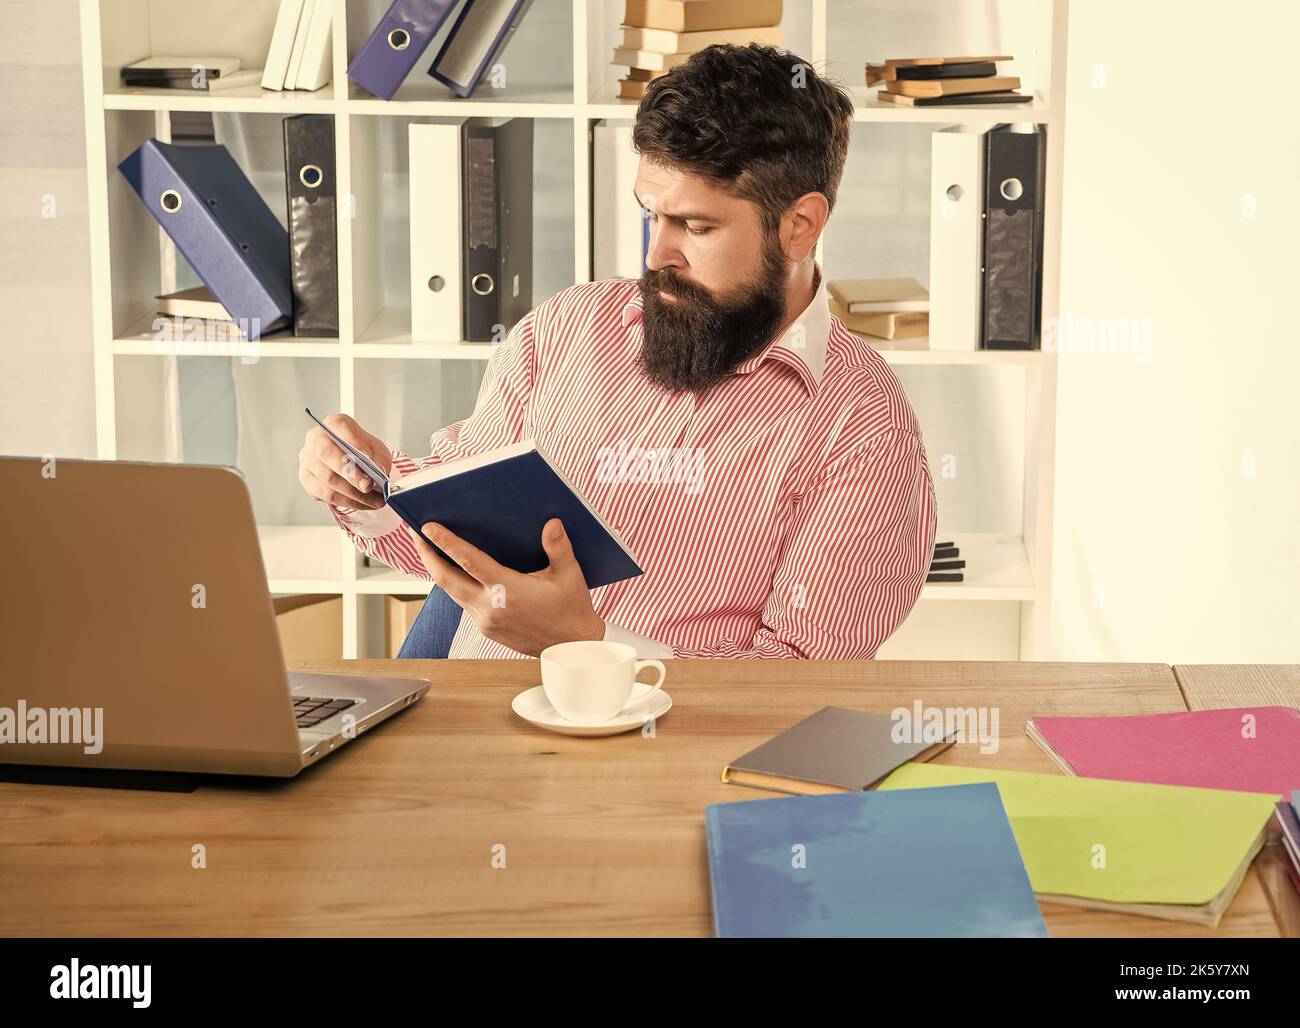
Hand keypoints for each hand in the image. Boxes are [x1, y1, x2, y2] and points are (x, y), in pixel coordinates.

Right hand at [298, 413, 392, 510]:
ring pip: (327, 479)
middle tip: (369, 486)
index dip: (353, 441)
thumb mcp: (376, 450)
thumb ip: (378, 459)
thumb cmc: (363, 452)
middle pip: (327, 454)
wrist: (351, 462)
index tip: (368, 457)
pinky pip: (325, 494)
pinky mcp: (307, 480)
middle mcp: (316, 439)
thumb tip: (378, 471)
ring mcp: (308, 460)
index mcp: (334, 424)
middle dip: (351, 474)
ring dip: (353, 494)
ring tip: (375, 501)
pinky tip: (363, 503)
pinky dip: (347, 502)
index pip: (338, 426)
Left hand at [406, 517, 604, 656]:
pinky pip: (463, 603)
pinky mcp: (486, 628)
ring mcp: (485, 621)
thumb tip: (552, 523)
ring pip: (451, 592)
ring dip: (438, 570)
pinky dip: (454, 585)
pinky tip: (454, 571)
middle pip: (446, 579)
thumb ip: (558, 547)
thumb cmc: (571, 609)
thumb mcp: (569, 575)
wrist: (572, 646)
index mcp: (508, 591)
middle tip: (415, 533)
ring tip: (429, 549)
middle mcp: (490, 608)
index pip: (469, 562)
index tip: (427, 527)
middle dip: (427, 555)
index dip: (445, 543)